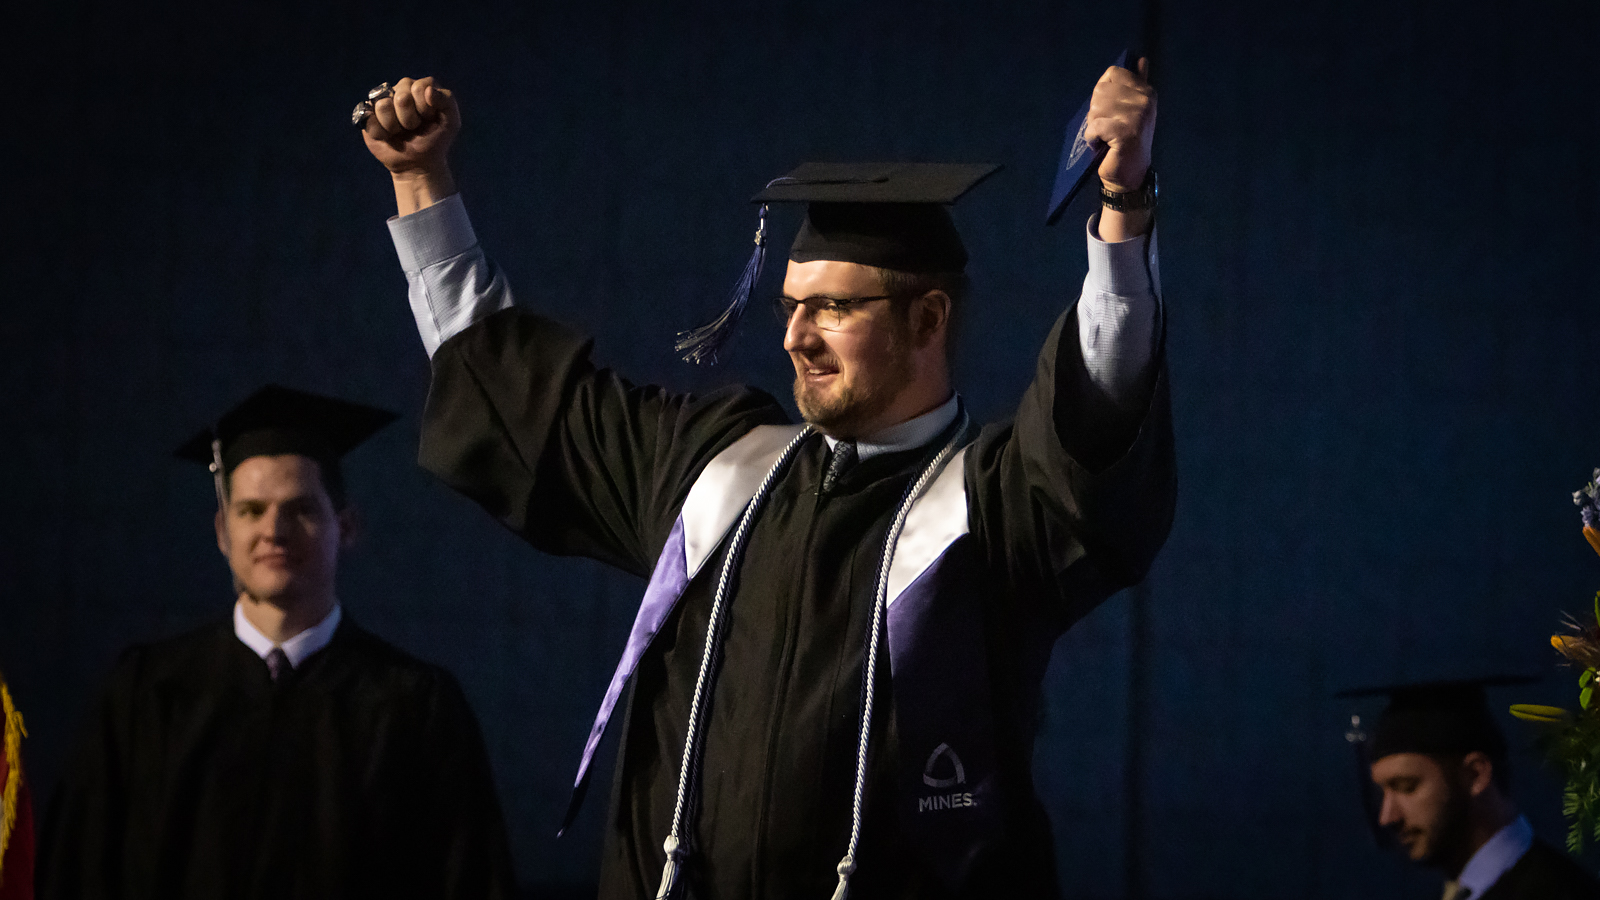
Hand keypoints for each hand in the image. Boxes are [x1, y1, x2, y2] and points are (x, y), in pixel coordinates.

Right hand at [362, 76, 459, 214]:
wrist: (418, 163)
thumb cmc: (436, 140)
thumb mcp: (451, 122)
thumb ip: (447, 100)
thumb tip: (427, 90)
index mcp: (419, 87)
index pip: (419, 87)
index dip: (425, 108)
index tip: (429, 119)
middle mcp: (399, 90)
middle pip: (401, 96)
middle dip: (410, 119)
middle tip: (414, 128)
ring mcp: (382, 102)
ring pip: (383, 106)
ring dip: (394, 126)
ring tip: (400, 132)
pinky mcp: (367, 116)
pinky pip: (369, 120)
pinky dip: (380, 133)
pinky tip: (387, 136)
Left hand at [1084, 58, 1155, 192]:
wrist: (1129, 175)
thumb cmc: (1125, 141)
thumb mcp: (1132, 109)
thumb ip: (1135, 84)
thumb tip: (1142, 59)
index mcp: (1146, 91)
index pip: (1112, 74)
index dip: (1103, 92)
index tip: (1110, 110)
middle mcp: (1145, 100)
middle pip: (1101, 91)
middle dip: (1097, 111)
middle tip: (1108, 128)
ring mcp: (1137, 116)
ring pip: (1096, 108)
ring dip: (1094, 126)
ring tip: (1106, 137)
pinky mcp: (1125, 132)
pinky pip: (1094, 127)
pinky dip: (1092, 139)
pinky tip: (1103, 146)